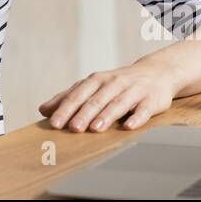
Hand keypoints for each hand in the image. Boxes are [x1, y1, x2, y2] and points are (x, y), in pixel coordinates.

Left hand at [38, 61, 178, 132]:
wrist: (157, 72)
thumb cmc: (118, 83)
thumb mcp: (93, 86)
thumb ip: (70, 97)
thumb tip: (43, 110)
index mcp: (97, 80)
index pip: (78, 94)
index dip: (66, 108)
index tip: (54, 123)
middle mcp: (113, 83)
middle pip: (96, 100)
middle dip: (84, 114)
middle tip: (72, 129)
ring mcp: (133, 91)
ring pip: (118, 104)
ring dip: (106, 116)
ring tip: (95, 129)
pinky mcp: (151, 100)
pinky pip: (144, 109)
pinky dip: (137, 118)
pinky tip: (129, 126)